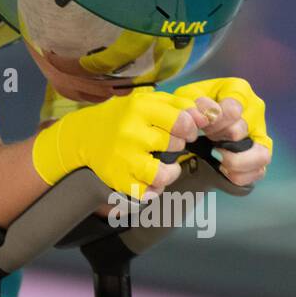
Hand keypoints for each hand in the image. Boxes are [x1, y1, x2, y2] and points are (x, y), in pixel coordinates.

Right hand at [31, 87, 198, 196]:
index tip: (186, 131)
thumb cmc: (127, 117)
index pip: (182, 121)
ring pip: (163, 175)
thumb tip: (208, 115)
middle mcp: (130, 133)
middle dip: (178, 146)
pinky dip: (154, 190)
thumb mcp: (150, 103)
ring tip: (166, 167)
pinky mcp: (118, 179)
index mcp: (140, 108)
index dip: (191, 128)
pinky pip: (147, 193)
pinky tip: (151, 181)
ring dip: (171, 172)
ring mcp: (123, 158)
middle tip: (168, 145)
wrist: (87, 135)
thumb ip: (180, 106)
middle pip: (175, 146)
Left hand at [171, 77, 272, 185]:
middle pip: (239, 131)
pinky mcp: (261, 156)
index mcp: (239, 90)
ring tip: (216, 155)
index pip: (233, 109)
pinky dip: (236, 174)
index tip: (201, 124)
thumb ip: (188, 105)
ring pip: (260, 155)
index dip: (214, 121)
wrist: (198, 127)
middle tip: (206, 136)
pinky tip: (222, 167)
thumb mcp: (184, 101)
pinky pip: (257, 172)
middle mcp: (255, 110)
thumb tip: (201, 118)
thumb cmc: (194, 109)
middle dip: (217, 138)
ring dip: (232, 160)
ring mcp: (261, 134)